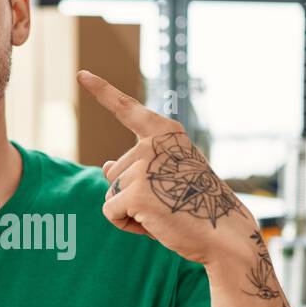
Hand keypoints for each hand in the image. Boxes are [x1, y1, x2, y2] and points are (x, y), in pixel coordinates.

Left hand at [77, 70, 250, 264]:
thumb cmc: (196, 206)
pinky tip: (154, 225)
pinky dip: (127, 225)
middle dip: (131, 196)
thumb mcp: (166, 179)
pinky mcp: (135, 193)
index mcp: (165, 134)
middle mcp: (153, 144)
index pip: (127, 109)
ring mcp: (144, 166)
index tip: (81, 74)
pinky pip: (110, 212)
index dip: (102, 91)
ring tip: (164, 214)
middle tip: (168, 204)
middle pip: (113, 173)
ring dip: (131, 212)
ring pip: (110, 194)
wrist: (223, 232)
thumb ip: (136, 169)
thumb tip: (103, 167)